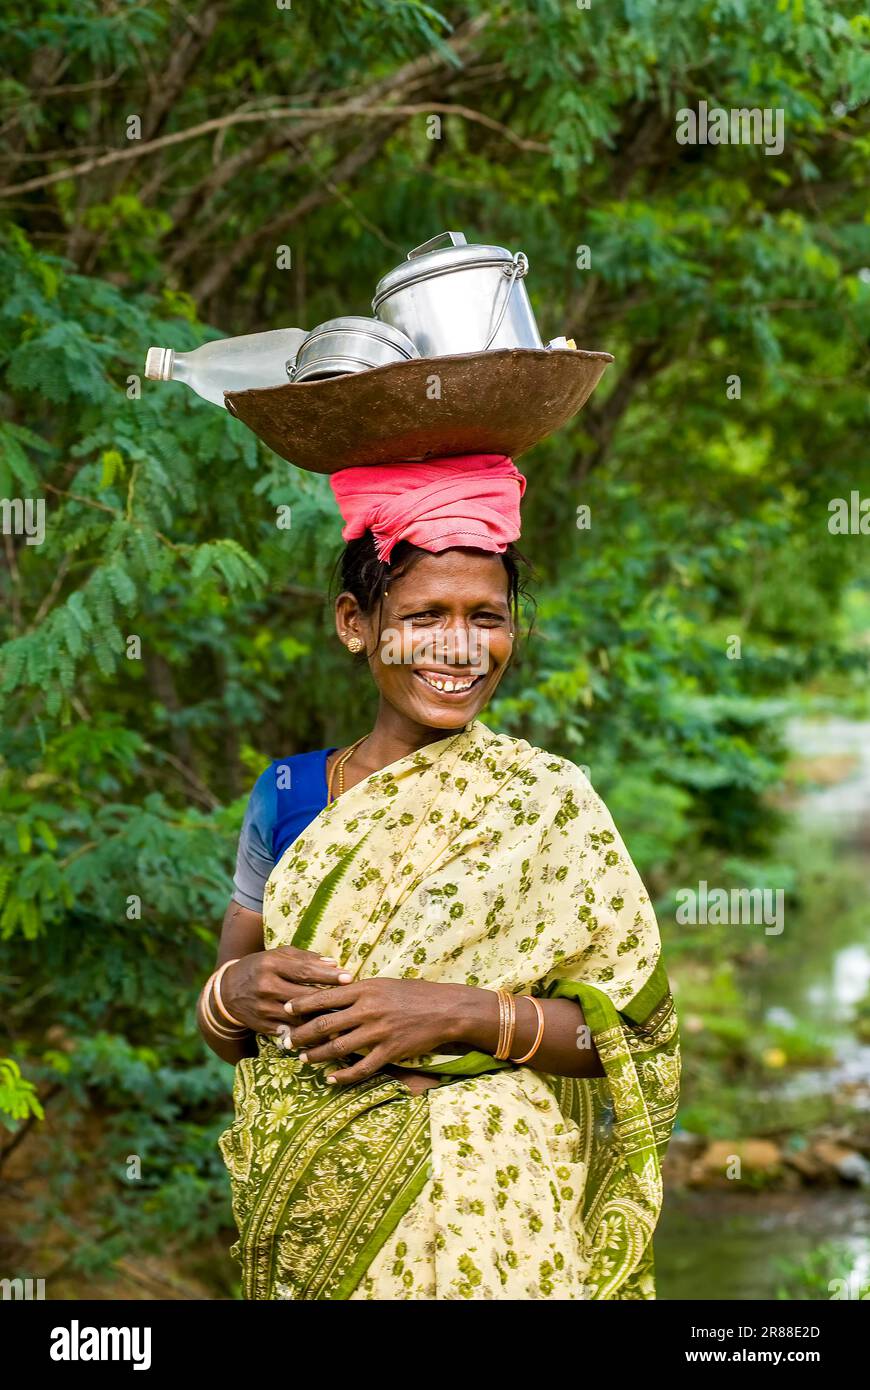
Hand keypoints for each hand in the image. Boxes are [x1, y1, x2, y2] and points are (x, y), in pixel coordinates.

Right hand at [221, 947, 351, 1034]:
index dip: (328, 976)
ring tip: (344, 1021)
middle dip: (330, 1000)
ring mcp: (263, 1008)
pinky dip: (307, 1034)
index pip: (304, 970)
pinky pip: (289, 1032)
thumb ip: (305, 959)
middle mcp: (266, 986)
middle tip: (353, 1002)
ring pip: (299, 1017)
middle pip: (304, 996)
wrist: (228, 991)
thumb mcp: (279, 956)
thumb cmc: (261, 967)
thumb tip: (334, 964)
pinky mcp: (262, 1025)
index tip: (348, 977)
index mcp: (271, 964)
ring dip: (321, 1020)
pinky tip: (324, 1036)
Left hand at [283, 977, 465, 1084]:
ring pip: (338, 1047)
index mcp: (364, 989)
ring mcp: (378, 1032)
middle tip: (285, 1041)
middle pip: (325, 1024)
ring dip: (316, 1056)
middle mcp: (368, 1010)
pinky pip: (361, 1068)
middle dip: (301, 1034)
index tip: (286, 1009)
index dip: (302, 1005)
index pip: (324, 997)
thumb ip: (358, 991)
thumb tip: (331, 996)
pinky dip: (342, 1076)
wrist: (443, 1009)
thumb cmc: (412, 993)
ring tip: (303, 1059)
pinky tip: (330, 1079)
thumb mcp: (382, 984)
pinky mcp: (389, 1051)